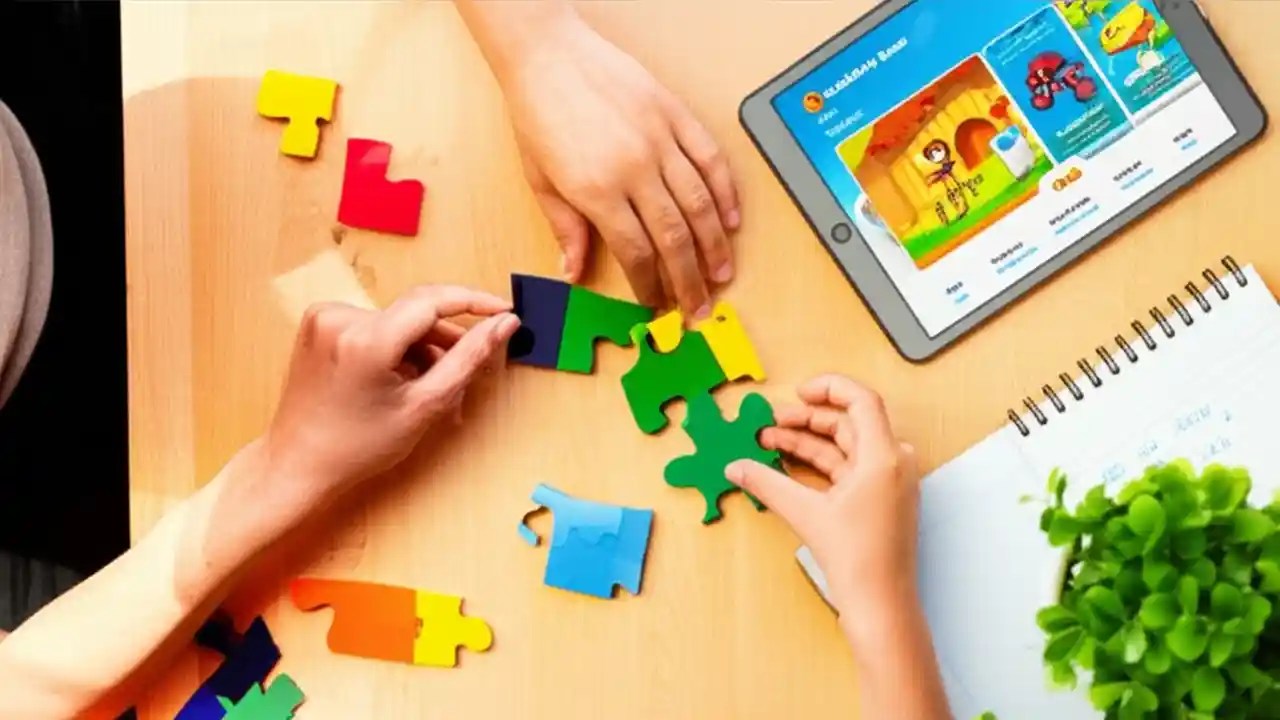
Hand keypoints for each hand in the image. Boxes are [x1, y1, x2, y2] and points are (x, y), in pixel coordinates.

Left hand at [265, 286, 519, 496]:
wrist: (297, 464)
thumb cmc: (358, 447)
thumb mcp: (424, 406)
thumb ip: (468, 359)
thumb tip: (505, 324)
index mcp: (366, 340)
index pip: (433, 301)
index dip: (475, 302)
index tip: (505, 310)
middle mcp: (340, 318)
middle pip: (417, 315)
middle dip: (447, 345)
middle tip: (470, 379)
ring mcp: (325, 318)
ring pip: (399, 323)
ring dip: (422, 351)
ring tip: (432, 392)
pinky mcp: (319, 323)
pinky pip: (376, 326)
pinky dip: (396, 348)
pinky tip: (400, 382)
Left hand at [502, 15, 739, 316]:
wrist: (547, 52)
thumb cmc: (538, 113)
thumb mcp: (540, 179)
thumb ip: (565, 228)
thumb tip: (573, 273)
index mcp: (597, 190)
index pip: (636, 252)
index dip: (650, 286)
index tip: (655, 304)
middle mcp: (634, 168)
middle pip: (674, 238)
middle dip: (689, 280)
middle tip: (698, 307)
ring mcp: (660, 140)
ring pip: (700, 204)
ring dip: (715, 244)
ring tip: (722, 273)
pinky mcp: (675, 115)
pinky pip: (710, 159)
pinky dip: (725, 192)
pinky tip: (731, 218)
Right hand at [725, 375, 920, 615]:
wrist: (881, 605)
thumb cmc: (859, 561)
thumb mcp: (806, 514)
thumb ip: (767, 484)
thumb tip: (737, 468)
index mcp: (884, 456)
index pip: (861, 400)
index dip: (828, 388)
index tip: (797, 393)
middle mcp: (892, 463)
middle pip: (848, 423)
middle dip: (806, 421)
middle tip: (771, 424)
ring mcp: (888, 482)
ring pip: (845, 448)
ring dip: (809, 443)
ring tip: (771, 444)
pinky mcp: (880, 500)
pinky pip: (848, 469)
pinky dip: (820, 465)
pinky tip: (790, 467)